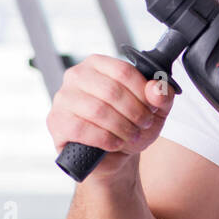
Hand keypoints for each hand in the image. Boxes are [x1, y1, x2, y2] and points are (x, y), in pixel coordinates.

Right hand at [46, 53, 175, 174]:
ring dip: (121, 127)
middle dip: (134, 112)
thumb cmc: (129, 125)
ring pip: (97, 110)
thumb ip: (162, 95)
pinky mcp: (56, 121)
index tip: (152, 108)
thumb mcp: (155, 110)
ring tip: (131, 135)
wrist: (112, 154)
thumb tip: (156, 88)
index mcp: (98, 64)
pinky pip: (81, 129)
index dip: (142, 92)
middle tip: (143, 125)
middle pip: (111, 91)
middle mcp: (76, 76)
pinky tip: (115, 143)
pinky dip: (104, 139)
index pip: (123, 71)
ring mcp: (63, 98)